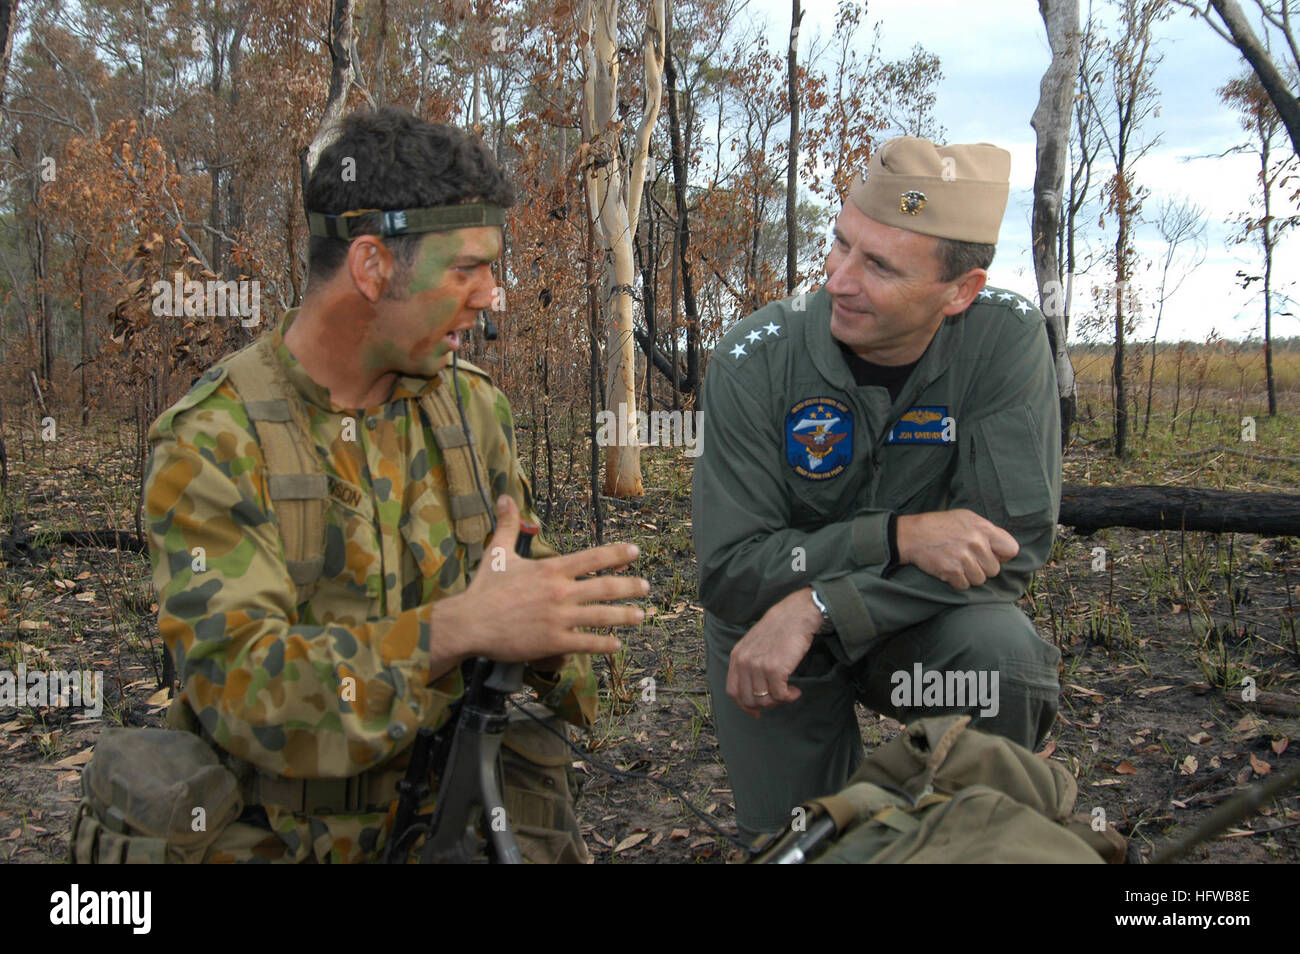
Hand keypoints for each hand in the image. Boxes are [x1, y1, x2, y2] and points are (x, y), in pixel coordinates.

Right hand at [429, 496, 648, 672]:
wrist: (468, 623)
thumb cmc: (483, 588)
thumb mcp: (497, 552)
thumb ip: (508, 525)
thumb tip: (504, 496)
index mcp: (550, 569)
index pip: (592, 557)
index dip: (617, 553)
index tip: (635, 552)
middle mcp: (560, 592)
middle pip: (605, 587)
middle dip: (629, 586)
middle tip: (646, 587)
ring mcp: (558, 618)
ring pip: (601, 616)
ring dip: (625, 616)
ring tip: (640, 616)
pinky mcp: (552, 642)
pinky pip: (585, 643)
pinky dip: (604, 644)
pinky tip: (616, 644)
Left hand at [726, 589, 820, 717]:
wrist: (795, 615)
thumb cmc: (779, 630)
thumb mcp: (754, 644)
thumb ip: (749, 664)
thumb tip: (754, 691)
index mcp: (737, 657)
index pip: (733, 691)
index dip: (744, 706)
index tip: (756, 712)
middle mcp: (744, 662)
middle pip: (748, 699)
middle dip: (765, 705)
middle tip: (779, 697)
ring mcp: (758, 665)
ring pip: (765, 700)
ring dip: (780, 700)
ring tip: (790, 692)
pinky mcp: (775, 668)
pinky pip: (780, 695)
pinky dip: (790, 697)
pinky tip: (796, 691)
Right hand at [895, 509, 1018, 589]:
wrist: (912, 534)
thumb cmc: (940, 525)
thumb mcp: (966, 518)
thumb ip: (986, 531)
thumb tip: (1002, 549)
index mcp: (983, 528)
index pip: (1011, 549)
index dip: (1003, 556)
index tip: (993, 555)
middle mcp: (976, 543)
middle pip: (994, 570)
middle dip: (982, 568)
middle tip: (968, 559)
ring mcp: (964, 558)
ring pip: (980, 580)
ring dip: (969, 576)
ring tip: (957, 564)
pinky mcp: (951, 571)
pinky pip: (964, 585)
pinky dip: (957, 581)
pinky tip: (949, 569)